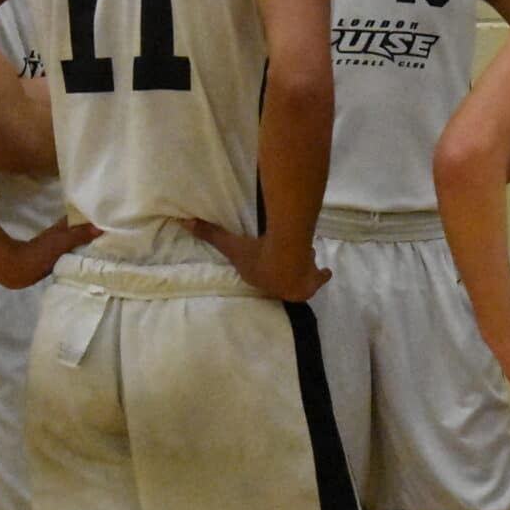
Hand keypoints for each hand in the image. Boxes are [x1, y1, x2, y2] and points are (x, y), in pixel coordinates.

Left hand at [0, 218, 102, 288]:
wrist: (19, 269)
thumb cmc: (40, 253)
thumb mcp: (63, 242)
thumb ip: (80, 234)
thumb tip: (101, 226)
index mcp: (64, 225)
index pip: (83, 215)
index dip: (96, 215)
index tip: (112, 216)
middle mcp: (63, 232)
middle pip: (83, 228)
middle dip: (96, 229)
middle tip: (115, 232)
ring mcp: (60, 244)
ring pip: (80, 239)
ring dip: (90, 241)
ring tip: (109, 244)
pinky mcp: (58, 256)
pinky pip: (76, 250)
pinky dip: (84, 252)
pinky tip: (93, 257)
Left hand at [185, 218, 330, 301]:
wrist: (288, 263)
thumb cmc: (259, 258)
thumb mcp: (231, 245)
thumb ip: (210, 234)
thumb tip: (183, 223)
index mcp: (258, 281)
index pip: (258, 279)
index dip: (260, 273)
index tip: (261, 266)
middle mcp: (278, 287)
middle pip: (280, 282)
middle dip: (281, 276)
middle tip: (283, 266)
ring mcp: (298, 284)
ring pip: (298, 278)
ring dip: (299, 271)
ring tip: (302, 260)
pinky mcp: (314, 278)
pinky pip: (320, 277)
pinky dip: (322, 274)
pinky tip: (326, 271)